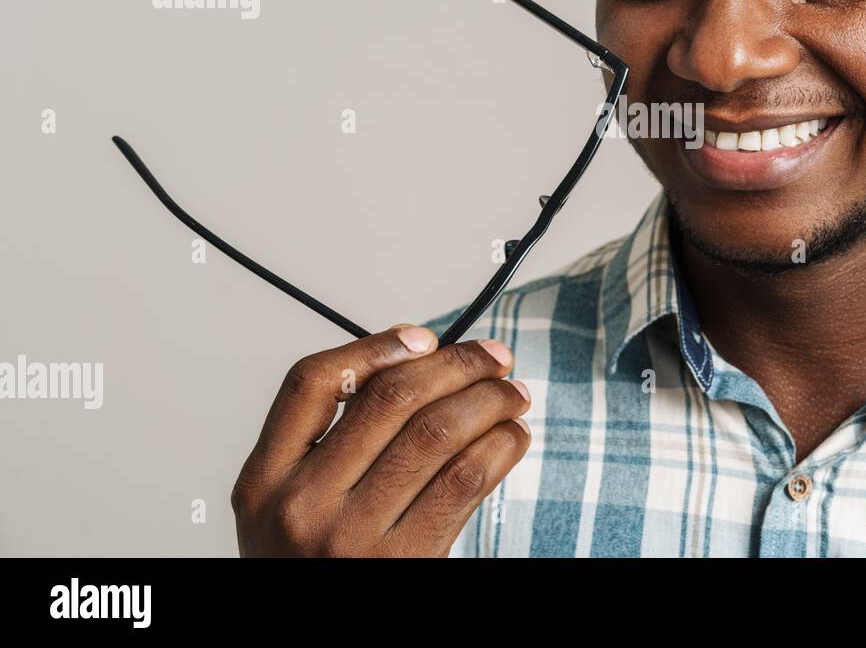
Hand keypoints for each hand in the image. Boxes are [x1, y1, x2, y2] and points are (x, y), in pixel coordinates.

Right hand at [231, 323, 530, 555]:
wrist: (303, 642)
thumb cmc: (311, 569)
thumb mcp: (287, 508)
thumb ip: (326, 445)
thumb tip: (417, 367)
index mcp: (264, 480)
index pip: (313, 383)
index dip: (376, 346)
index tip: (423, 337)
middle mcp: (302, 505)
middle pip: (391, 399)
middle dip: (456, 364)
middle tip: (493, 357)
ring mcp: (351, 538)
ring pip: (437, 431)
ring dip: (490, 400)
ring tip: (512, 394)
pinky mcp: (405, 562)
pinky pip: (465, 480)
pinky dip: (499, 446)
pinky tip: (511, 437)